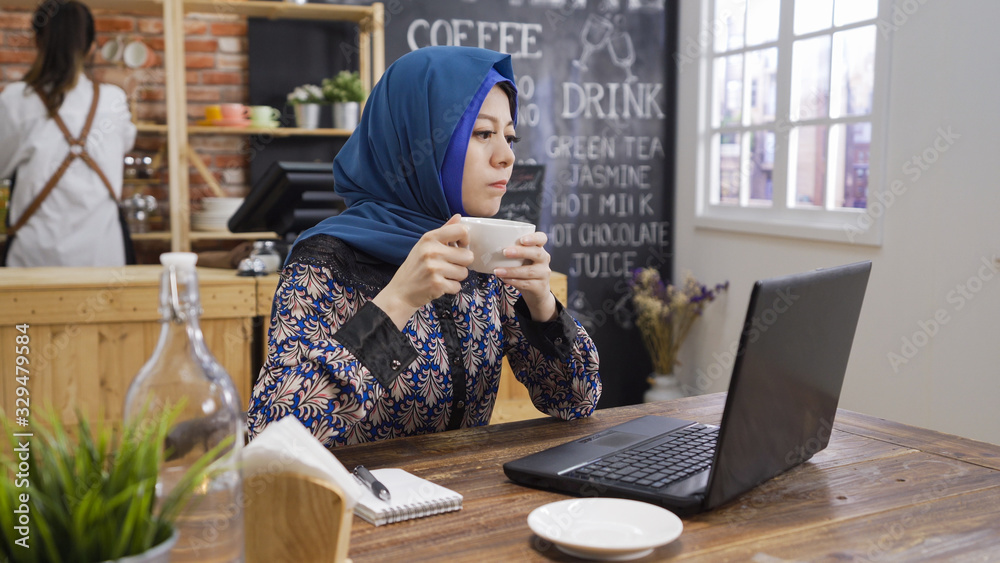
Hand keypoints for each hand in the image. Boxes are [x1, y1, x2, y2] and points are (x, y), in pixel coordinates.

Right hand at [372, 214, 472, 328]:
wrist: (400, 292)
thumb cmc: (415, 267)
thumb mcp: (425, 245)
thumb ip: (444, 231)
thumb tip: (459, 216)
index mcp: (430, 238)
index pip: (461, 231)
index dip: (466, 240)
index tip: (460, 247)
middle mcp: (432, 251)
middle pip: (468, 256)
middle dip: (462, 264)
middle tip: (448, 266)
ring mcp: (434, 268)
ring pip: (464, 273)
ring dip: (456, 277)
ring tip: (442, 276)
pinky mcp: (437, 285)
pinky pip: (457, 286)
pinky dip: (451, 288)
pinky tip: (439, 285)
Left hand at [494, 231, 557, 321]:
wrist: (537, 292)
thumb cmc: (524, 269)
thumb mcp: (521, 258)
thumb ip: (511, 251)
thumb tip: (487, 245)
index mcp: (539, 248)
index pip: (541, 238)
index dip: (533, 238)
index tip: (522, 240)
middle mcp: (544, 259)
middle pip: (536, 253)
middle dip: (520, 252)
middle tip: (505, 252)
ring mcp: (543, 273)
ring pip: (529, 271)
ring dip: (512, 271)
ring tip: (497, 271)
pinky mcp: (540, 286)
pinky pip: (526, 283)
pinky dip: (513, 281)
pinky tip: (504, 279)